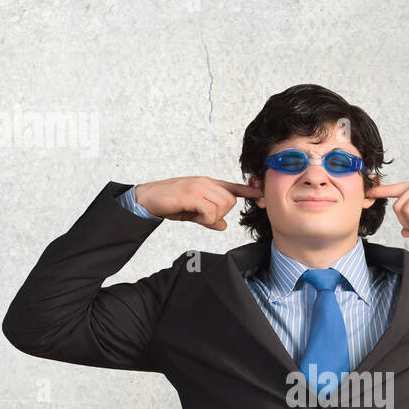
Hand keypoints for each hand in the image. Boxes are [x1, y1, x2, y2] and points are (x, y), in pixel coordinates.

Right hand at [132, 176, 262, 230]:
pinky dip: (206, 219)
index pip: (233, 186)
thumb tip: (223, 225)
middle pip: (230, 201)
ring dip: (212, 217)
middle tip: (202, 217)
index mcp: (207, 183)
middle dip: (220, 213)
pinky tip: (194, 217)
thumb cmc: (168, 203)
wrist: (147, 198)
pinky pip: (211, 211)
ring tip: (196, 216)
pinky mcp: (191, 195)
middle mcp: (206, 182)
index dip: (249, 192)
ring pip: (223, 205)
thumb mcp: (192, 211)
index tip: (261, 197)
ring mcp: (198, 187)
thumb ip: (208, 217)